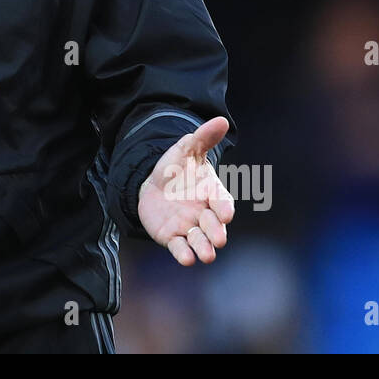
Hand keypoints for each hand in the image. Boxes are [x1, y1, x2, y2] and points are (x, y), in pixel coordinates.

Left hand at [136, 116, 234, 265]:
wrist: (153, 185)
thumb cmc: (176, 168)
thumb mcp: (186, 150)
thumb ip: (204, 138)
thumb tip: (222, 120)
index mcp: (212, 193)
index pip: (221, 202)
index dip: (224, 208)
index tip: (225, 213)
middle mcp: (205, 214)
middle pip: (213, 225)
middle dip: (216, 232)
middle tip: (218, 239)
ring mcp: (189, 228)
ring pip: (199, 241)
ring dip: (203, 249)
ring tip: (207, 255)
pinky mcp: (173, 238)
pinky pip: (180, 248)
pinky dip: (184, 254)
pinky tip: (186, 258)